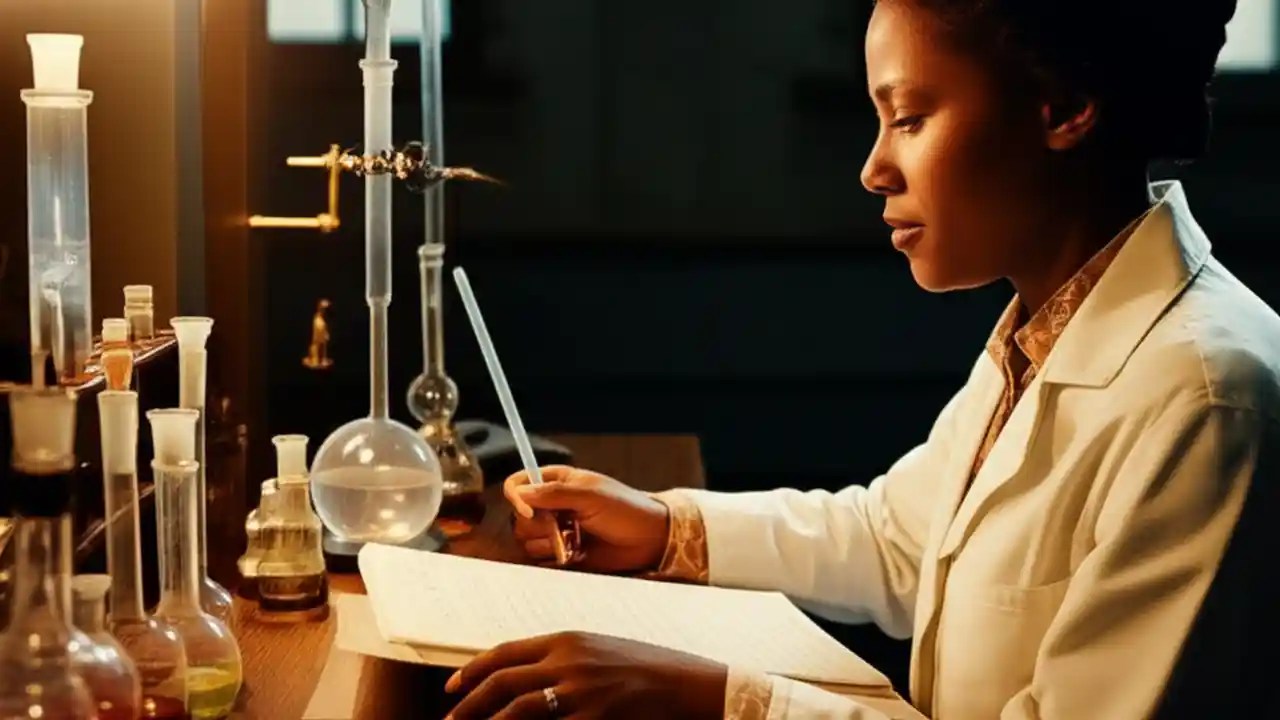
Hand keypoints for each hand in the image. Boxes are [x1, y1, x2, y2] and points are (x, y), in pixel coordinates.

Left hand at [444, 631, 726, 719]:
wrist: (686, 684)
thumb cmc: (644, 668)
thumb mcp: (597, 650)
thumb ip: (560, 659)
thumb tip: (523, 676)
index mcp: (566, 640)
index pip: (505, 653)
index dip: (472, 671)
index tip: (451, 688)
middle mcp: (567, 662)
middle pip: (503, 683)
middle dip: (468, 705)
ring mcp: (580, 693)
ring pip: (517, 711)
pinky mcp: (594, 719)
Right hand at [504, 466, 669, 573]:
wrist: (650, 539)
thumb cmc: (625, 508)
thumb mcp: (590, 495)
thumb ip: (553, 493)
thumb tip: (519, 493)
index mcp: (555, 483)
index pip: (517, 485)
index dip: (516, 498)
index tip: (531, 510)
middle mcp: (551, 506)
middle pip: (518, 518)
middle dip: (538, 525)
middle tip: (565, 525)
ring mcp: (556, 532)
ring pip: (527, 542)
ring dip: (549, 544)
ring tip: (576, 540)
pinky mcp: (562, 555)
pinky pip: (541, 562)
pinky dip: (554, 560)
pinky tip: (576, 554)